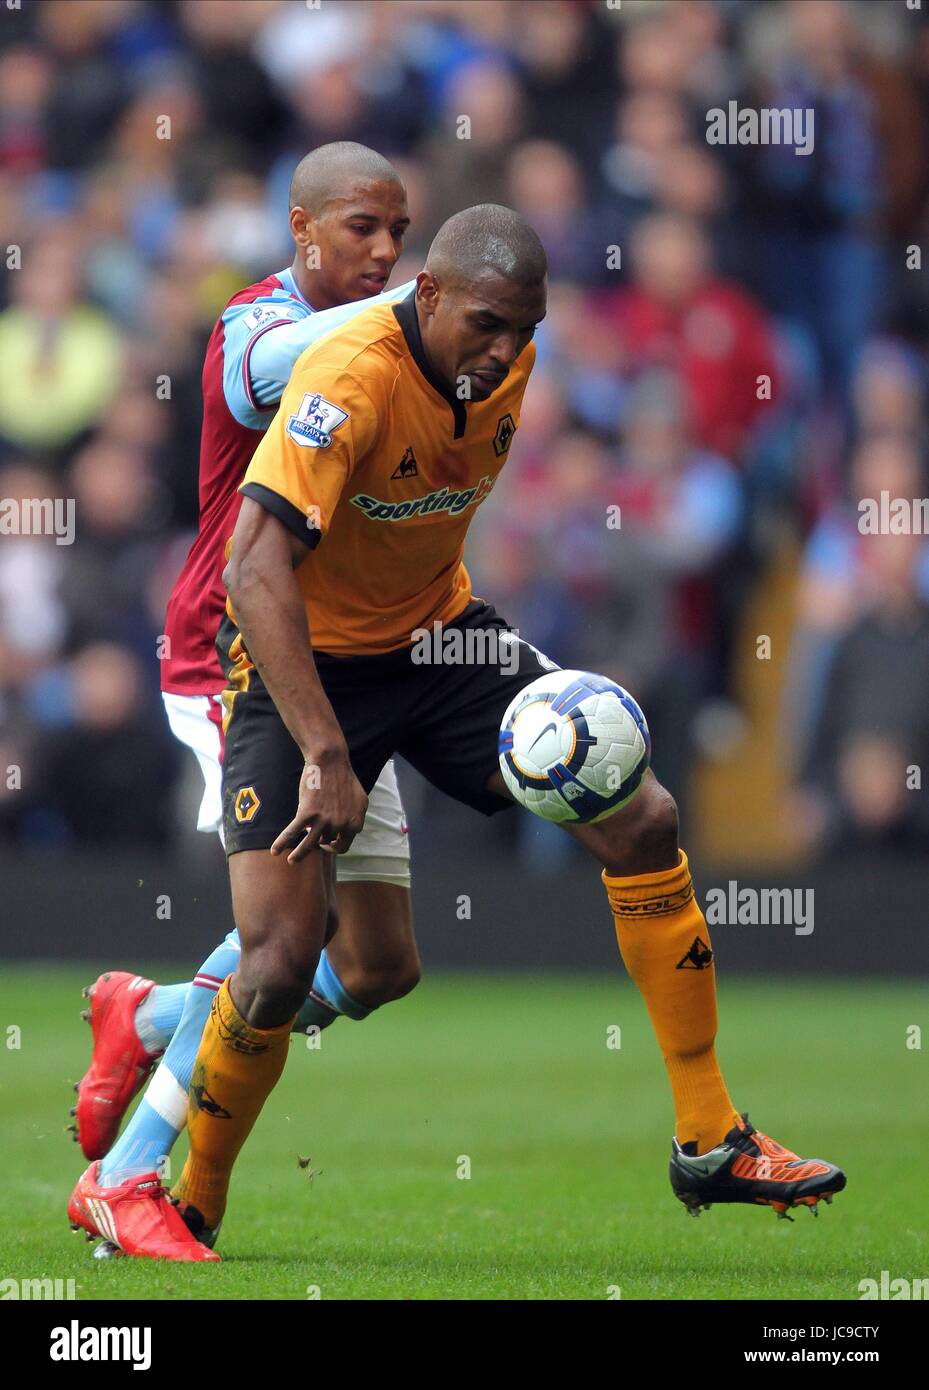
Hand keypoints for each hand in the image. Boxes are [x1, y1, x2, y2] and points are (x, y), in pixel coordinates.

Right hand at [271, 748, 367, 864]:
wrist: (330, 761)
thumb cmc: (343, 778)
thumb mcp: (359, 799)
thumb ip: (355, 817)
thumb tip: (348, 831)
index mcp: (356, 822)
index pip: (344, 844)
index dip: (334, 845)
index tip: (326, 843)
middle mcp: (341, 824)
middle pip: (327, 843)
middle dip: (320, 844)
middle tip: (315, 843)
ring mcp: (324, 820)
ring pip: (309, 845)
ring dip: (299, 855)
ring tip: (292, 861)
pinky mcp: (307, 813)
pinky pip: (292, 832)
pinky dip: (282, 842)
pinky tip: (274, 851)